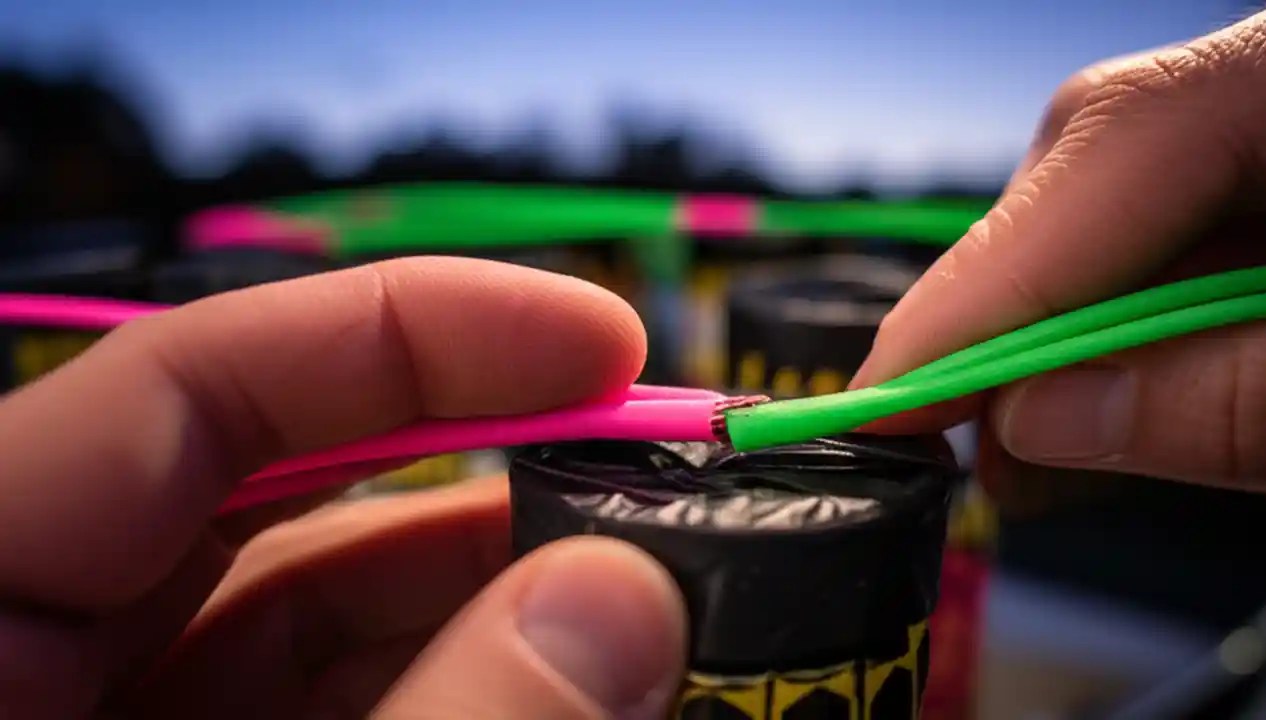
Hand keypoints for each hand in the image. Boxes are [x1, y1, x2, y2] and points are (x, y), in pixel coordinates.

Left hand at [0, 257, 686, 718]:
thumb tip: (623, 598)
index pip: (176, 386)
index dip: (402, 329)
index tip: (594, 337)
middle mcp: (19, 659)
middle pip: (253, 480)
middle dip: (460, 451)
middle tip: (632, 447)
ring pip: (294, 596)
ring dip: (475, 572)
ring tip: (624, 566)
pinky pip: (306, 689)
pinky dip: (441, 663)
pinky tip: (552, 653)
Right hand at [851, 8, 1265, 503]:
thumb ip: (1240, 400)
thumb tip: (1045, 420)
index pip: (1114, 145)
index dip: (982, 283)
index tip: (886, 395)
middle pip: (1099, 165)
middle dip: (1011, 316)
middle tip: (941, 436)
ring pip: (1129, 203)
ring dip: (1065, 336)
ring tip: (1024, 449)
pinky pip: (1185, 228)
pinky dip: (1134, 328)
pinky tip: (1108, 404)